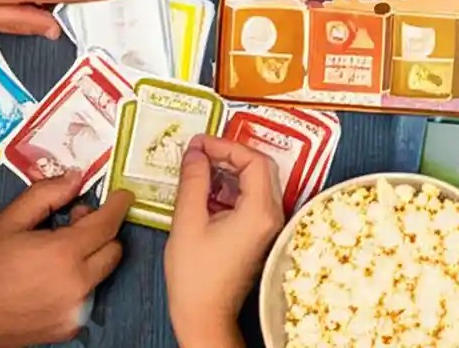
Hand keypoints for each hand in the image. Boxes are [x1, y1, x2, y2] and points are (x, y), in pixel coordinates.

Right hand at [0, 175, 134, 347]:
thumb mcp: (5, 221)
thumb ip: (45, 195)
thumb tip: (74, 179)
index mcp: (63, 256)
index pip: (107, 225)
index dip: (117, 206)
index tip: (121, 197)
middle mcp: (75, 286)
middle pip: (112, 251)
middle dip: (101, 231)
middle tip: (74, 220)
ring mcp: (72, 311)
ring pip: (99, 275)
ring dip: (88, 258)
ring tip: (53, 251)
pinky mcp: (65, 329)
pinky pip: (84, 297)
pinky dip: (76, 282)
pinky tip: (47, 276)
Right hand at [165, 135, 283, 346]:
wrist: (204, 315)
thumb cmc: (197, 279)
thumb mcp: (187, 222)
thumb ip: (193, 181)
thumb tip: (195, 153)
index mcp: (259, 212)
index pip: (253, 160)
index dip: (226, 145)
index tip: (200, 143)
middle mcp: (271, 216)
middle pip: (260, 167)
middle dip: (229, 153)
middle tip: (200, 150)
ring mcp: (267, 225)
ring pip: (256, 181)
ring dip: (229, 170)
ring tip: (199, 168)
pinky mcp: (258, 232)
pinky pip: (251, 198)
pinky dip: (231, 187)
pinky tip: (206, 190)